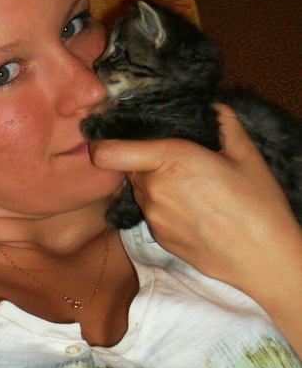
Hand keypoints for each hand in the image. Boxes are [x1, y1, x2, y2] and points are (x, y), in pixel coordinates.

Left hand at [89, 105, 301, 353]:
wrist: (263, 260)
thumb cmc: (257, 204)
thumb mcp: (245, 154)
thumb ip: (223, 123)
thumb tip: (211, 106)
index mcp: (169, 160)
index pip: (108, 153)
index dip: (104, 144)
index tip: (113, 139)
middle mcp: (153, 189)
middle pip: (128, 167)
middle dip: (144, 162)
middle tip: (177, 164)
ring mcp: (153, 216)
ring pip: (140, 190)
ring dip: (155, 186)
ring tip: (191, 190)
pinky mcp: (158, 237)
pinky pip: (151, 212)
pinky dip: (163, 208)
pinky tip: (192, 212)